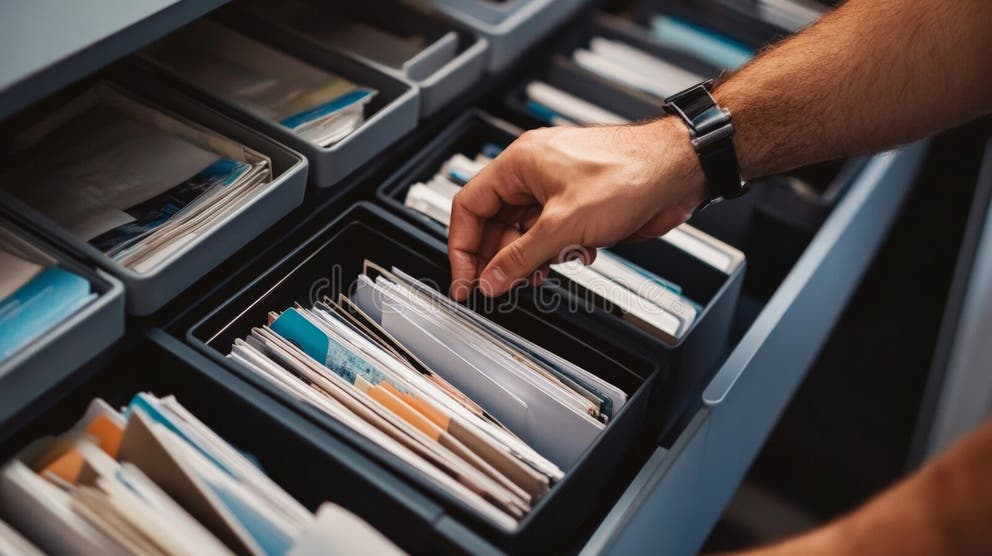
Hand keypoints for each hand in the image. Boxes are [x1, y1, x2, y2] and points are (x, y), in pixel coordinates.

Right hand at [448, 117, 706, 299]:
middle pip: (495, 222)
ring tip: (539, 274)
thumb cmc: (630, 174)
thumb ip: (521, 257)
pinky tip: (573, 257)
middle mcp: (534, 173)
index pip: (470, 206)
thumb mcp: (564, 225)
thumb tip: (491, 278)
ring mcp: (556, 189)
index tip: (466, 280)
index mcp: (520, 164)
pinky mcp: (578, 204)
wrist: (678, 171)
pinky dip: (555, 251)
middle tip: (499, 287)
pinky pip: (550, 232)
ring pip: (523, 231)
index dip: (462, 247)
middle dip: (499, 257)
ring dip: (530, 258)